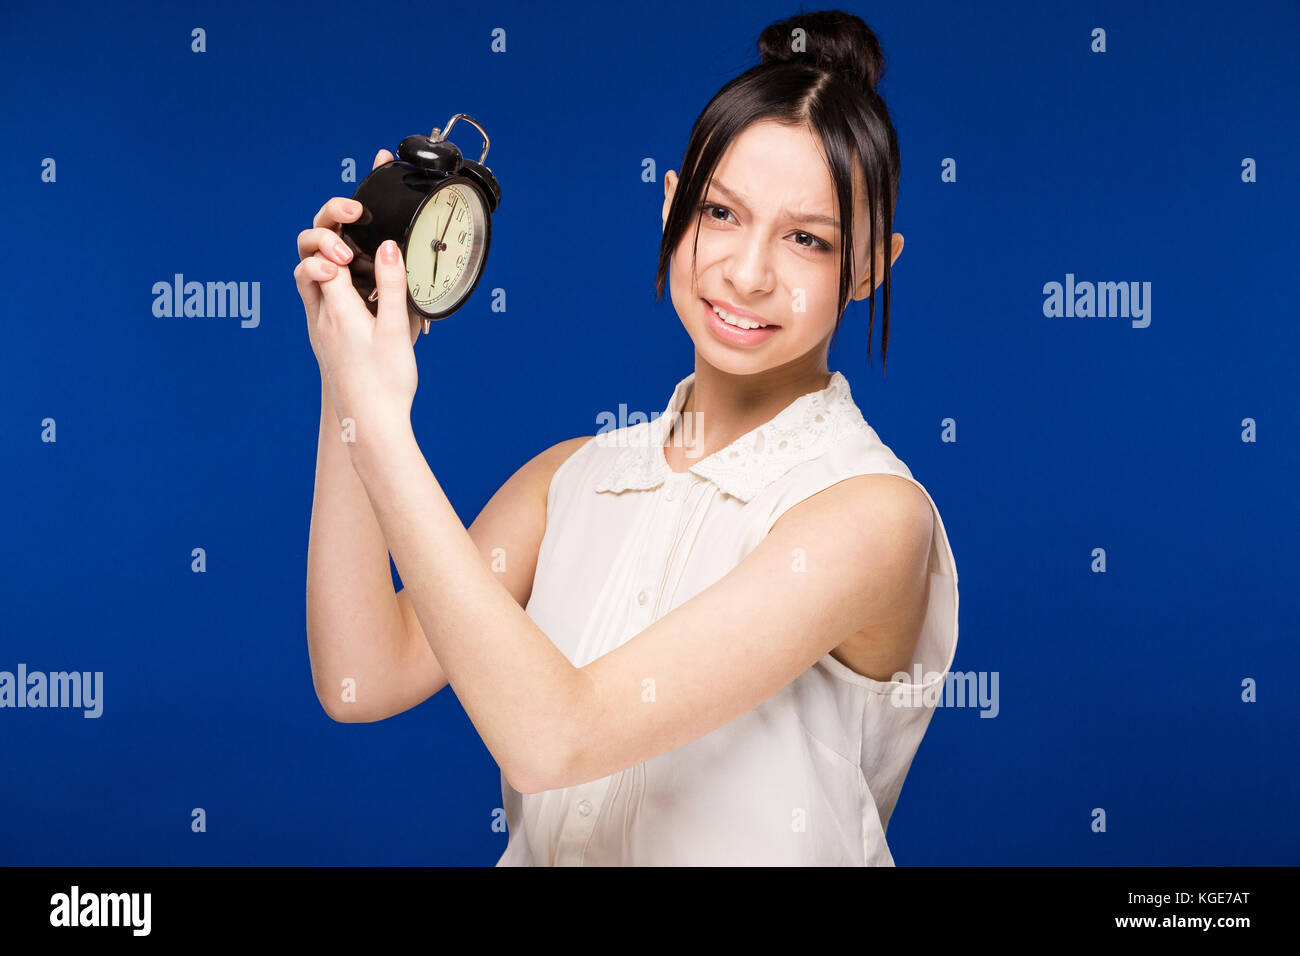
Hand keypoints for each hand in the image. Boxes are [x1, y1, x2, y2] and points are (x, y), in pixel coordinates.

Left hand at [311, 231, 417, 446]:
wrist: (371, 426)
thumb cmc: (386, 383)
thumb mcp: (396, 330)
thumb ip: (392, 285)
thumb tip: (387, 246)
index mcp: (338, 309)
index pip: (324, 256)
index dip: (339, 234)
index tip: (362, 230)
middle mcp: (321, 317)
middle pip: (306, 262)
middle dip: (323, 237)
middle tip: (351, 227)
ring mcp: (320, 330)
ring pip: (308, 282)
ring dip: (324, 261)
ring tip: (352, 256)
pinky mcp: (326, 343)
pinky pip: (317, 301)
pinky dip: (329, 283)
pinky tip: (355, 291)